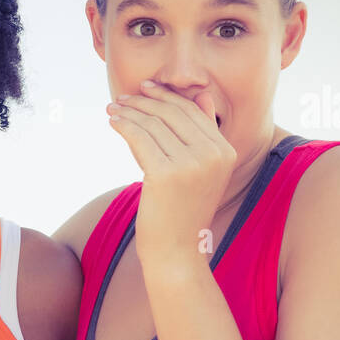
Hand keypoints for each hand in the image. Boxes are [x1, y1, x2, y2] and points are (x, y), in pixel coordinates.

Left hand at [106, 80, 236, 274]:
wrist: (176, 252)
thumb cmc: (183, 212)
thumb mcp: (203, 171)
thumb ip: (204, 133)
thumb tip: (202, 95)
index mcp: (225, 151)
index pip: (192, 112)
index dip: (167, 96)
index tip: (147, 88)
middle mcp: (213, 154)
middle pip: (173, 113)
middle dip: (146, 100)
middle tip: (126, 96)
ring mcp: (191, 164)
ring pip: (154, 124)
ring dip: (130, 112)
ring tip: (114, 107)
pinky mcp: (165, 174)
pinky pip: (140, 138)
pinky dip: (124, 126)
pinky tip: (113, 122)